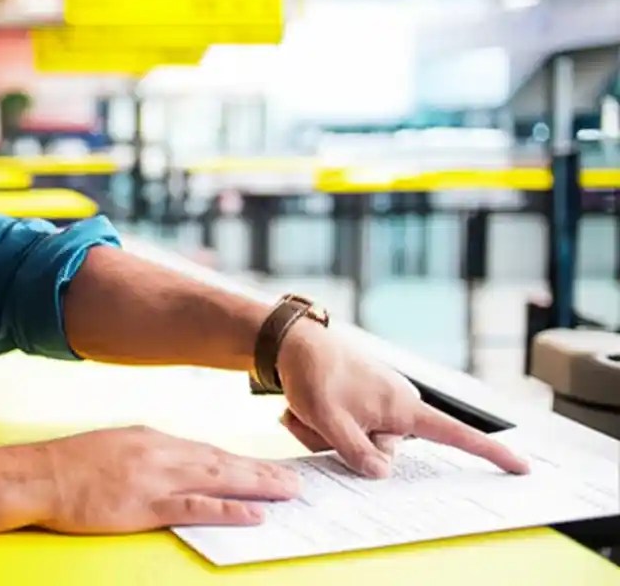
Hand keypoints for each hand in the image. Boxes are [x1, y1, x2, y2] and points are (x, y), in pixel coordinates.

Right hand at [30, 426, 300, 533]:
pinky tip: (254, 513)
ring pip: (219, 480)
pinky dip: (230, 510)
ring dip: (258, 485)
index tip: (264, 467)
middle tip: (295, 479)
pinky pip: (197, 508)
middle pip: (222, 461)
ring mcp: (155, 479)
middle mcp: (160, 453)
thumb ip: (143, 454)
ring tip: (289, 492)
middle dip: (261, 471)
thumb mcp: (111, 446)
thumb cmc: (66, 465)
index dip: (239, 461)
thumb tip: (168, 461)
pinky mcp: (146, 506)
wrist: (37, 475)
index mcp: (151, 439)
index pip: (206, 450)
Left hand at [275, 322, 530, 478]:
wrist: (291, 341)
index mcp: (404, 408)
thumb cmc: (314, 375)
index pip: (455, 435)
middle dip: (344, 445)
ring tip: (305, 408)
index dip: (489, 453)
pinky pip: (344, 429)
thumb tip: (384, 473)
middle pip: (382, 452)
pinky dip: (320, 424)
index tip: (522, 466)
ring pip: (356, 442)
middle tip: (315, 418)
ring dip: (324, 434)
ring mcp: (379, 402)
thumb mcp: (331, 422)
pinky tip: (300, 407)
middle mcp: (398, 405)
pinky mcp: (361, 400)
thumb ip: (358, 453)